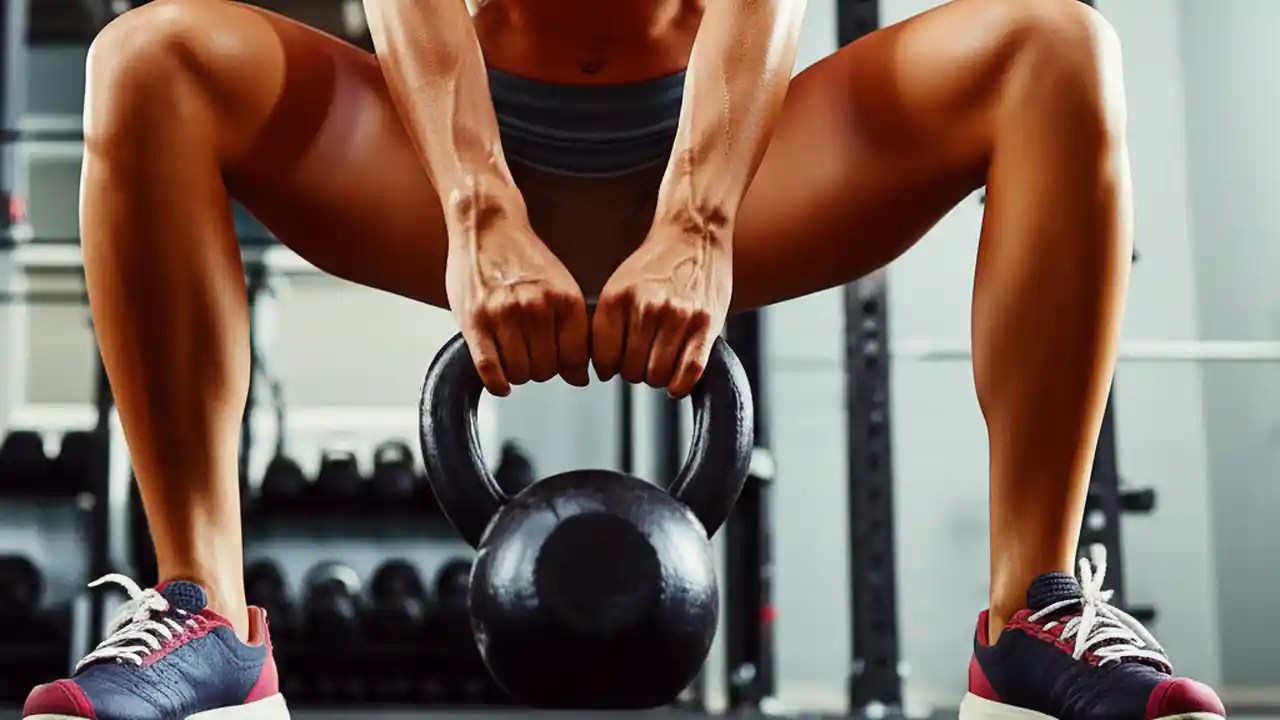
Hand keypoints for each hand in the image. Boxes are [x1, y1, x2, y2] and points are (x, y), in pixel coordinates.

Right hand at [446, 203, 589, 396]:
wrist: (487, 225)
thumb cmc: (524, 258)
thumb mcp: (561, 288)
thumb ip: (572, 330)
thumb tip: (580, 378)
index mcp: (565, 301)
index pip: (575, 360)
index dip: (568, 368)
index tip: (559, 362)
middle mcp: (536, 309)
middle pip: (546, 371)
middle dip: (541, 369)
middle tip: (531, 355)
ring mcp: (503, 316)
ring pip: (519, 374)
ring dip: (518, 374)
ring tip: (514, 356)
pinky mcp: (474, 322)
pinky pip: (489, 370)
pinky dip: (497, 383)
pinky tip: (500, 380)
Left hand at [592, 217, 732, 397]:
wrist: (693, 233)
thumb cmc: (654, 265)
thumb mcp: (618, 287)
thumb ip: (607, 323)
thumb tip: (599, 368)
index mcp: (617, 300)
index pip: (604, 359)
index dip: (607, 369)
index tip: (614, 366)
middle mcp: (646, 309)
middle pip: (630, 371)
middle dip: (633, 372)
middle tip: (641, 361)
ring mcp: (678, 317)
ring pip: (658, 376)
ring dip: (657, 378)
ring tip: (660, 364)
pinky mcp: (706, 324)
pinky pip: (689, 373)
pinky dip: (679, 385)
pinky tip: (676, 381)